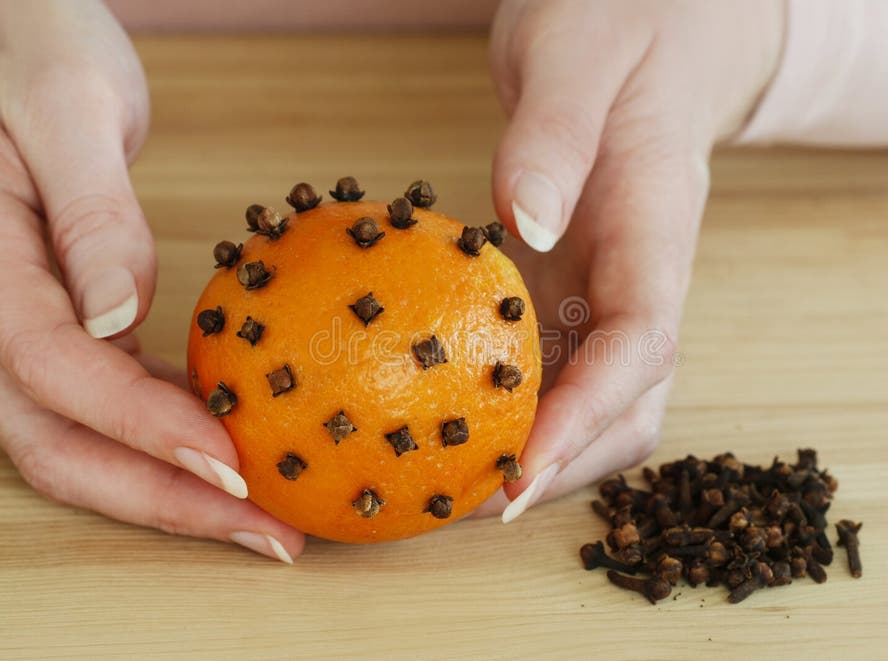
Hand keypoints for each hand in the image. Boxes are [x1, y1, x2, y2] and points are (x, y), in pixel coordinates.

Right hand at [0, 1, 302, 561]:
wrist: (8, 34)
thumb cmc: (28, 46)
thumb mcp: (66, 109)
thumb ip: (91, 215)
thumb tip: (118, 316)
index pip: (58, 371)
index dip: (145, 429)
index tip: (234, 466)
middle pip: (56, 443)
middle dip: (162, 499)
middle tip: (267, 535)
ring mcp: (7, 326)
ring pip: (71, 439)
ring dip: (164, 484)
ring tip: (259, 514)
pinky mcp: (45, 321)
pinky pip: (92, 400)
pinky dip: (156, 435)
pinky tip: (221, 442)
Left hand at [479, 0, 783, 520]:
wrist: (656, 23)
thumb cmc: (619, 24)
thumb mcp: (575, 57)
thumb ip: (553, 137)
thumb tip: (527, 226)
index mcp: (655, 226)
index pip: (642, 344)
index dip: (586, 418)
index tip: (521, 473)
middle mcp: (642, 274)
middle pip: (631, 402)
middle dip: (563, 466)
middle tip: (472, 501)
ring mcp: (609, 286)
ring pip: (598, 398)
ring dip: (538, 452)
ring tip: (455, 482)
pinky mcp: (574, 285)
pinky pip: (555, 365)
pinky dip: (512, 408)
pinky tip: (450, 420)